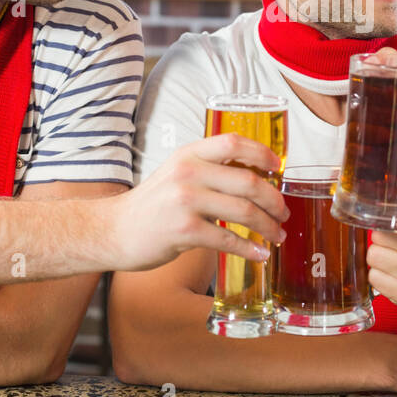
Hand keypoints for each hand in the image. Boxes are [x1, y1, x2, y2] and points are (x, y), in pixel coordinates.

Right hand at [109, 135, 288, 272]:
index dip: (262, 153)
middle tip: (283, 212)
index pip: (233, 142)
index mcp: (189, 154)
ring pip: (243, 211)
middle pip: (248, 181)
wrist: (114, 230)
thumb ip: (209, 170)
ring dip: (267, 226)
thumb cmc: (152, 205)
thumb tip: (255, 178)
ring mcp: (185, 201)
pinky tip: (260, 254)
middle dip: (274, 200)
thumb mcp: (177, 173)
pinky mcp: (184, 231)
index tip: (278, 168)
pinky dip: (249, 249)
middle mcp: (188, 172)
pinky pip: (228, 239)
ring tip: (277, 235)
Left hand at [367, 228, 396, 306]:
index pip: (390, 223)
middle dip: (379, 240)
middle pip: (377, 240)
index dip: (384, 222)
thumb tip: (387, 181)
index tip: (388, 224)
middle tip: (392, 243)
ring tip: (392, 257)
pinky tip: (391, 273)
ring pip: (373, 259)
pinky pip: (374, 280)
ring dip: (377, 257)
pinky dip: (378, 275)